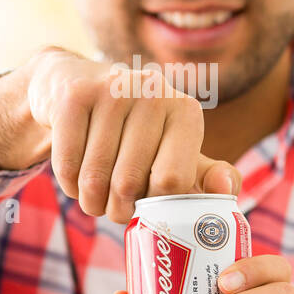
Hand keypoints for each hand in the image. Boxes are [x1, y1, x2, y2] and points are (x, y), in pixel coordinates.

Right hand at [0, 46, 240, 221]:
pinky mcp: (75, 95)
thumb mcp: (173, 149)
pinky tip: (74, 179)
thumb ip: (203, 176)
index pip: (173, 181)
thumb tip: (226, 189)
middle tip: (114, 209)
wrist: (78, 84)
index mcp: (185, 111)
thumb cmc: (134, 130)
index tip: (147, 205)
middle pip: (129, 183)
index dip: (156, 206)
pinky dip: (68, 184)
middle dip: (117, 209)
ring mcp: (112, 90)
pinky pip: (67, 165)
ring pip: (94, 178)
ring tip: (93, 198)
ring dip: (90, 201)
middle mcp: (154, 93)